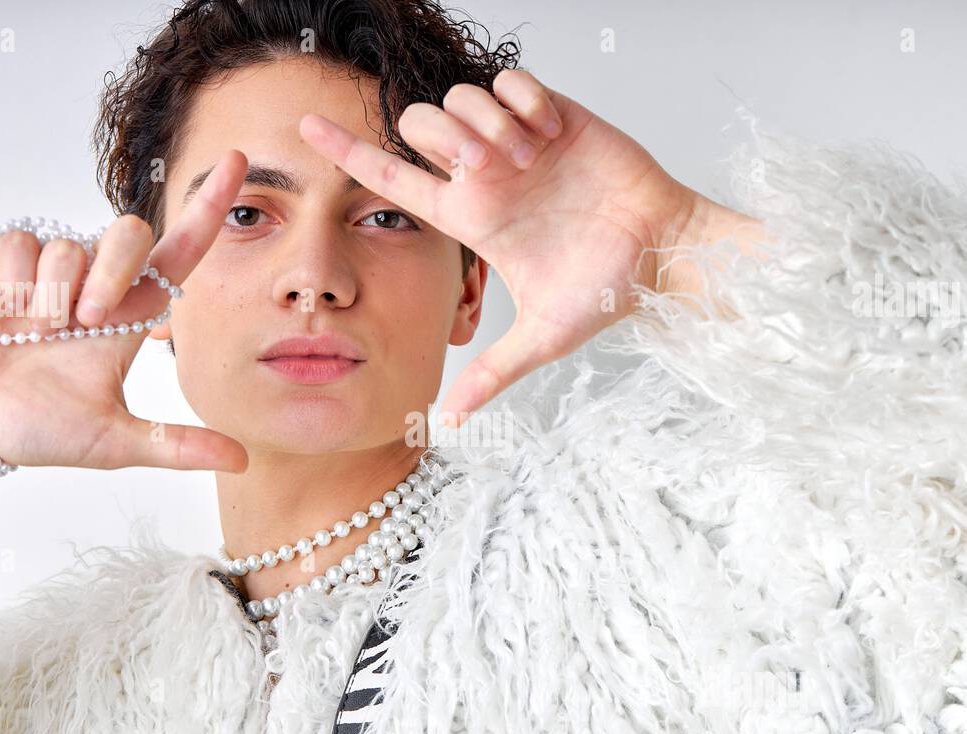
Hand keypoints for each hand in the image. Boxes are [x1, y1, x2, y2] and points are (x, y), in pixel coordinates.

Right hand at [0, 151, 252, 479]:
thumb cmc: (44, 430)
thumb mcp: (117, 442)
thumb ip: (178, 445)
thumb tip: (244, 461)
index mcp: (132, 313)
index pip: (181, 251)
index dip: (208, 207)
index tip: (240, 162)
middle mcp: (99, 281)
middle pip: (131, 232)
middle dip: (113, 271)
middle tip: (83, 324)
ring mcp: (53, 266)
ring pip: (74, 244)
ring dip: (56, 291)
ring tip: (34, 331)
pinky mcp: (7, 257)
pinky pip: (24, 243)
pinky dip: (16, 281)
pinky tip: (4, 311)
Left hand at [298, 68, 701, 417]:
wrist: (662, 248)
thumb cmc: (608, 287)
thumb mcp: (544, 335)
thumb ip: (495, 372)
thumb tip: (451, 420)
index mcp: (472, 218)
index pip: (393, 180)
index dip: (347, 153)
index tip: (304, 130)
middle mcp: (485, 175)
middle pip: (419, 125)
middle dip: (441, 138)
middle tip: (489, 168)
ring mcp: (516, 141)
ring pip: (462, 99)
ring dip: (488, 125)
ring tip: (531, 156)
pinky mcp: (552, 112)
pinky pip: (511, 80)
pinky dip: (523, 100)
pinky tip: (549, 132)